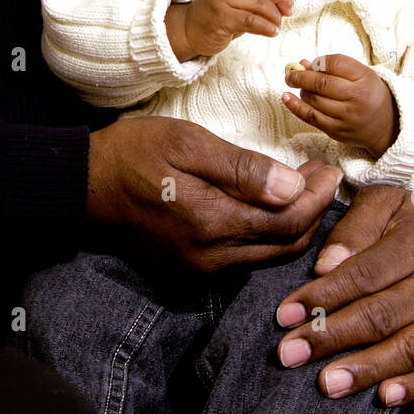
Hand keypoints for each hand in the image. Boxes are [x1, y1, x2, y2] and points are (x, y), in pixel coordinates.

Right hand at [86, 117, 341, 271]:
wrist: (83, 186)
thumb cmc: (132, 153)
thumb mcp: (187, 144)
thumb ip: (242, 168)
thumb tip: (293, 187)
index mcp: (212, 223)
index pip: (288, 220)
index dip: (318, 196)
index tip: (330, 168)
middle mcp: (210, 257)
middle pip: (286, 244)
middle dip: (315, 211)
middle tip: (322, 175)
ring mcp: (200, 268)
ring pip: (269, 255)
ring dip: (294, 224)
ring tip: (304, 188)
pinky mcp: (191, 268)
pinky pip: (246, 257)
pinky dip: (269, 234)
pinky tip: (271, 206)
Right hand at [165, 0, 292, 60]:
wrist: (188, 30)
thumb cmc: (217, 16)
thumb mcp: (235, 0)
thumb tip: (285, 2)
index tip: (291, 1)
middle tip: (289, 11)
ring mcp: (220, 0)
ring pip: (258, 3)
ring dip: (274, 15)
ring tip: (278, 25)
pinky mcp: (220, 18)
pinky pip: (250, 21)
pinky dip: (266, 26)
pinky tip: (272, 32)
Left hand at [274, 183, 413, 402]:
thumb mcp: (385, 202)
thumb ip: (354, 229)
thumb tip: (325, 267)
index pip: (364, 276)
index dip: (323, 297)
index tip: (285, 315)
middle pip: (381, 316)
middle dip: (331, 338)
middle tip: (290, 355)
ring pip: (408, 349)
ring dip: (366, 369)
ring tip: (328, 384)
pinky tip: (384, 397)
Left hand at [283, 54, 397, 157]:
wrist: (386, 125)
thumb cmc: (369, 94)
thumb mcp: (361, 75)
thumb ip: (334, 67)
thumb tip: (302, 64)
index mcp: (365, 78)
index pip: (336, 63)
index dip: (319, 62)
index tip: (312, 63)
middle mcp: (357, 98)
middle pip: (322, 83)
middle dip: (301, 76)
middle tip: (291, 73)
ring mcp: (346, 116)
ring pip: (314, 100)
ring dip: (301, 90)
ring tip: (297, 85)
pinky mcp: (337, 131)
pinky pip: (311, 117)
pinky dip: (295, 106)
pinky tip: (286, 98)